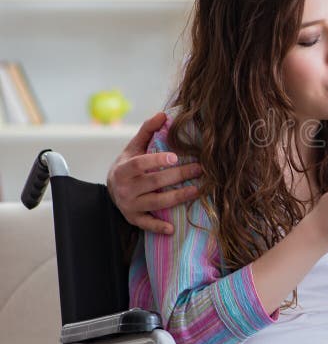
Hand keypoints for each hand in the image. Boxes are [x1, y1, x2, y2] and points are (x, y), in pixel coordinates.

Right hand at [107, 112, 201, 234]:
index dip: (156, 160)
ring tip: (197, 190)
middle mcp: (125, 188)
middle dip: (178, 176)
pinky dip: (158, 227)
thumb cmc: (128, 165)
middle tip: (200, 168)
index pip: (140, 164)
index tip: (176, 157)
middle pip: (154, 182)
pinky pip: (146, 224)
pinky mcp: (133, 218)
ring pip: (156, 202)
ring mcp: (129, 205)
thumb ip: (147, 131)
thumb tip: (163, 114)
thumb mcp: (133, 147)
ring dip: (177, 198)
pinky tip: (172, 229)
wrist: (111, 189)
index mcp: (123, 169)